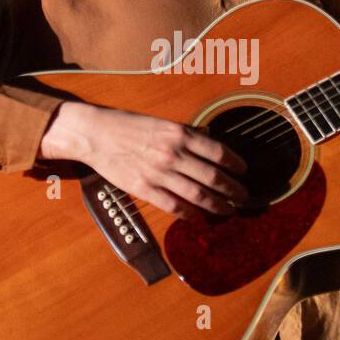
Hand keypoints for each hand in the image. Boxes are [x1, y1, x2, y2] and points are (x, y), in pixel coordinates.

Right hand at [39, 102, 248, 219]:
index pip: (218, 152)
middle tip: (243, 196)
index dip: (235, 164)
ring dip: (217, 205)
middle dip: (233, 190)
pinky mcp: (144, 189)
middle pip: (213, 177)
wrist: (96, 134)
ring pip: (198, 195)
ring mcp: (159, 173)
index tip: (243, 171)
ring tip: (227, 210)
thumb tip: (210, 140)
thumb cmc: (128, 125)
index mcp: (179, 134)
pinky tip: (198, 217)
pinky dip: (190, 214)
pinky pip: (174, 206)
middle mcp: (173, 154)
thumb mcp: (162, 122)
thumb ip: (186, 133)